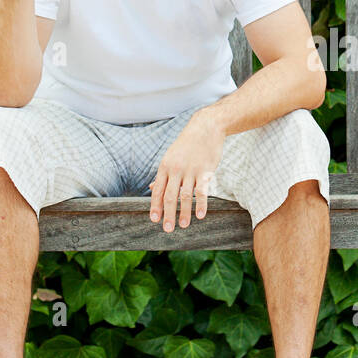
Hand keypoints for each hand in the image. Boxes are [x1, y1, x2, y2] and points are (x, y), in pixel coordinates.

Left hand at [148, 110, 225, 231]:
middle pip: (169, 196)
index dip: (155, 207)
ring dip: (184, 212)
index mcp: (165, 167)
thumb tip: (152, 188)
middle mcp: (176, 169)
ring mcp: (190, 170)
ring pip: (185, 196)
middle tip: (167, 229)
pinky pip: (202, 191)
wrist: (206, 127)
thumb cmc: (187, 144)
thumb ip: (163, 174)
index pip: (157, 191)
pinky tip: (201, 215)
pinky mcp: (205, 171)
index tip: (154, 220)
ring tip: (183, 225)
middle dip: (168, 214)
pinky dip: (201, 204)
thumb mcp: (171, 156)